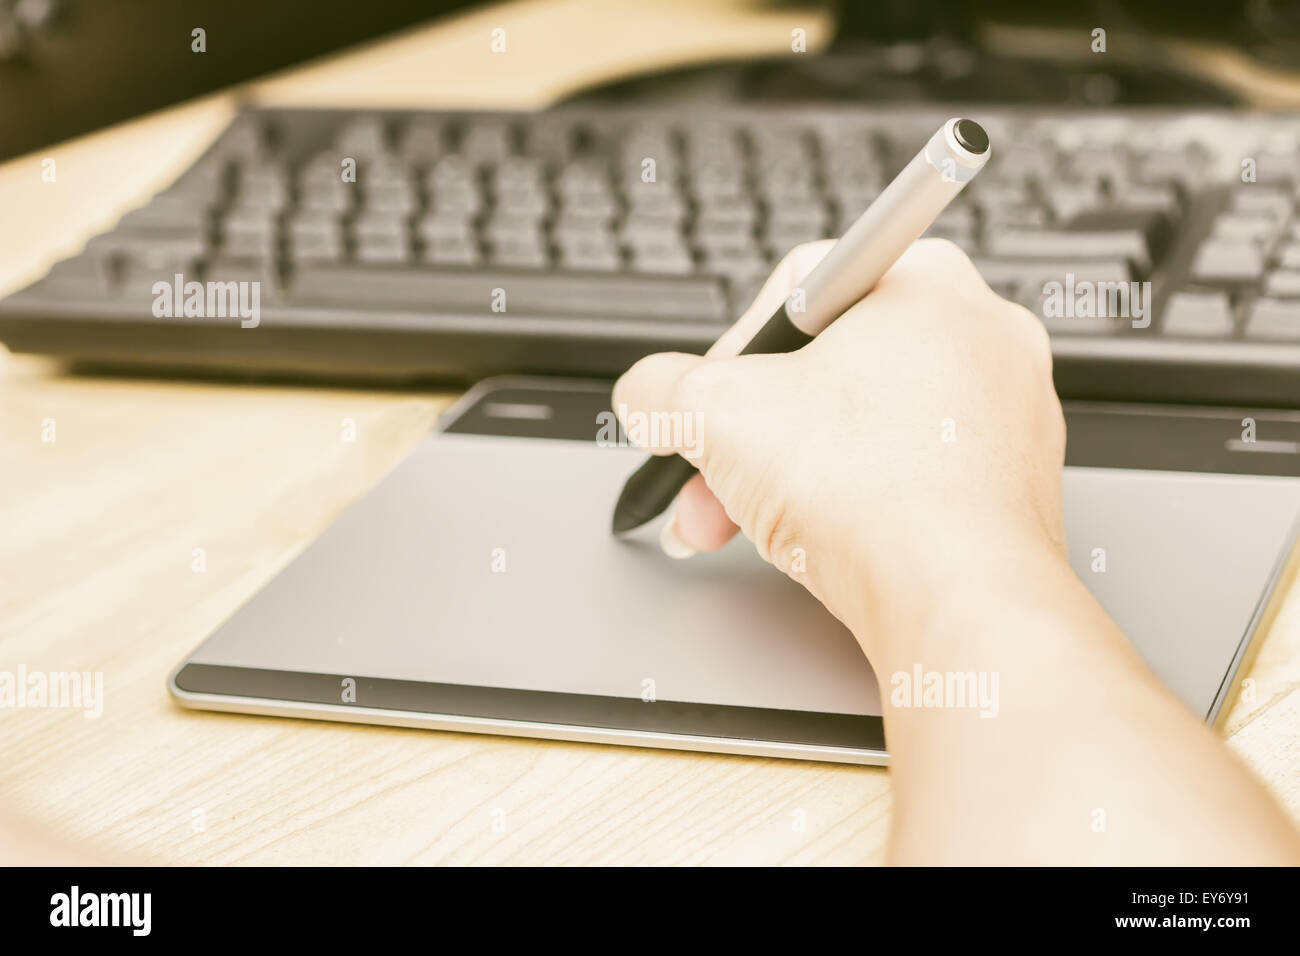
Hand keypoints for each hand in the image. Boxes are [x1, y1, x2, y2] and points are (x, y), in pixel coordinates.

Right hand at [613, 238, 1067, 654]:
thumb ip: (659, 391)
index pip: (793, 295)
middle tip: (711, 483)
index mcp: (923, 279)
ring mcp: (1007, 411)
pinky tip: (822, 541)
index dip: (727, 357)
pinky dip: (858, 504)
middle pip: (826, 373)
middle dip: (748, 437)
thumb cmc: (872, 489)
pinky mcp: (1009, 484)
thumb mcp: (714, 415)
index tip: (702, 409)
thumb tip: (645, 397)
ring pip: (865, 430)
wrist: (957, 597)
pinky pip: (910, 477)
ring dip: (789, 476)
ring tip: (750, 524)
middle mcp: (980, 333)